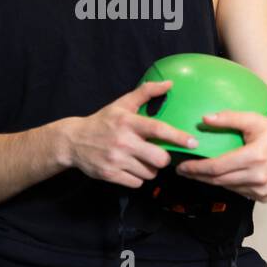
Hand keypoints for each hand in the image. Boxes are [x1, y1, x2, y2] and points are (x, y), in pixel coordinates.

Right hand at [63, 81, 197, 188]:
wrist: (73, 141)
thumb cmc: (103, 122)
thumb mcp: (122, 104)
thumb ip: (146, 92)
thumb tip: (170, 83)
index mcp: (128, 122)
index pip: (158, 129)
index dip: (178, 137)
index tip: (193, 143)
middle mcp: (123, 141)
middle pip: (159, 158)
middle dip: (162, 159)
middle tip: (156, 154)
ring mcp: (116, 159)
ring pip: (149, 173)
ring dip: (150, 169)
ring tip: (140, 160)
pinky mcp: (110, 174)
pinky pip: (137, 183)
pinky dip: (137, 178)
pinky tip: (130, 168)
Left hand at [175, 112, 266, 202]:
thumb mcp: (255, 120)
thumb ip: (229, 118)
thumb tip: (205, 118)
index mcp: (254, 157)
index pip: (217, 167)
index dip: (196, 168)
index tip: (181, 166)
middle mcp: (258, 177)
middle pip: (218, 180)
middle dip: (198, 176)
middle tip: (183, 171)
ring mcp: (262, 190)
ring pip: (227, 188)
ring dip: (211, 181)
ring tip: (198, 173)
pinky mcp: (265, 197)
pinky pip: (239, 192)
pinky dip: (228, 185)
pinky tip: (220, 177)